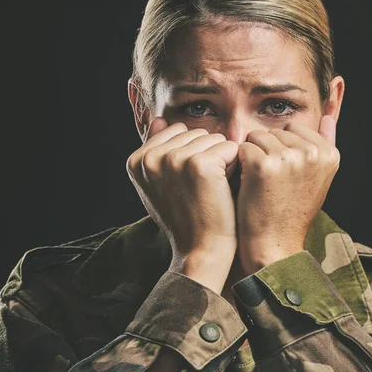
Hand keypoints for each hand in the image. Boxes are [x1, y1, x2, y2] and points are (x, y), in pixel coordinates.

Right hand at [126, 117, 239, 293]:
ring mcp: (173, 159)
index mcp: (137, 160)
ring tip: (212, 190)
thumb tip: (157, 118)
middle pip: (197, 133)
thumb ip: (158, 150)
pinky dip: (234, 166)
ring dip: (222, 161)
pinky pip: (230, 148)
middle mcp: (151, 157)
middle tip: (202, 190)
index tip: (188, 185)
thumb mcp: (161, 185)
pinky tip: (223, 189)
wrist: (201, 252)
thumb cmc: (186, 219)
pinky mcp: (199, 164)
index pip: (178, 132)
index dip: (192, 155)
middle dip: (207, 156)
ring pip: (214, 139)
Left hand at [235, 115, 339, 274]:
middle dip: (268, 151)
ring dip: (253, 156)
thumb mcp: (318, 177)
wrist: (274, 244)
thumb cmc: (292, 211)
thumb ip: (325, 143)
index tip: (286, 175)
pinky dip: (240, 165)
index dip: (283, 148)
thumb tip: (329, 114)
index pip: (294, 127)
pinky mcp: (262, 165)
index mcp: (328, 154)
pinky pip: (242, 148)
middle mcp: (312, 153)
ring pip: (257, 137)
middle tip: (273, 183)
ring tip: (262, 184)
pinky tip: (249, 185)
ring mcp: (288, 158)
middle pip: (275, 130)